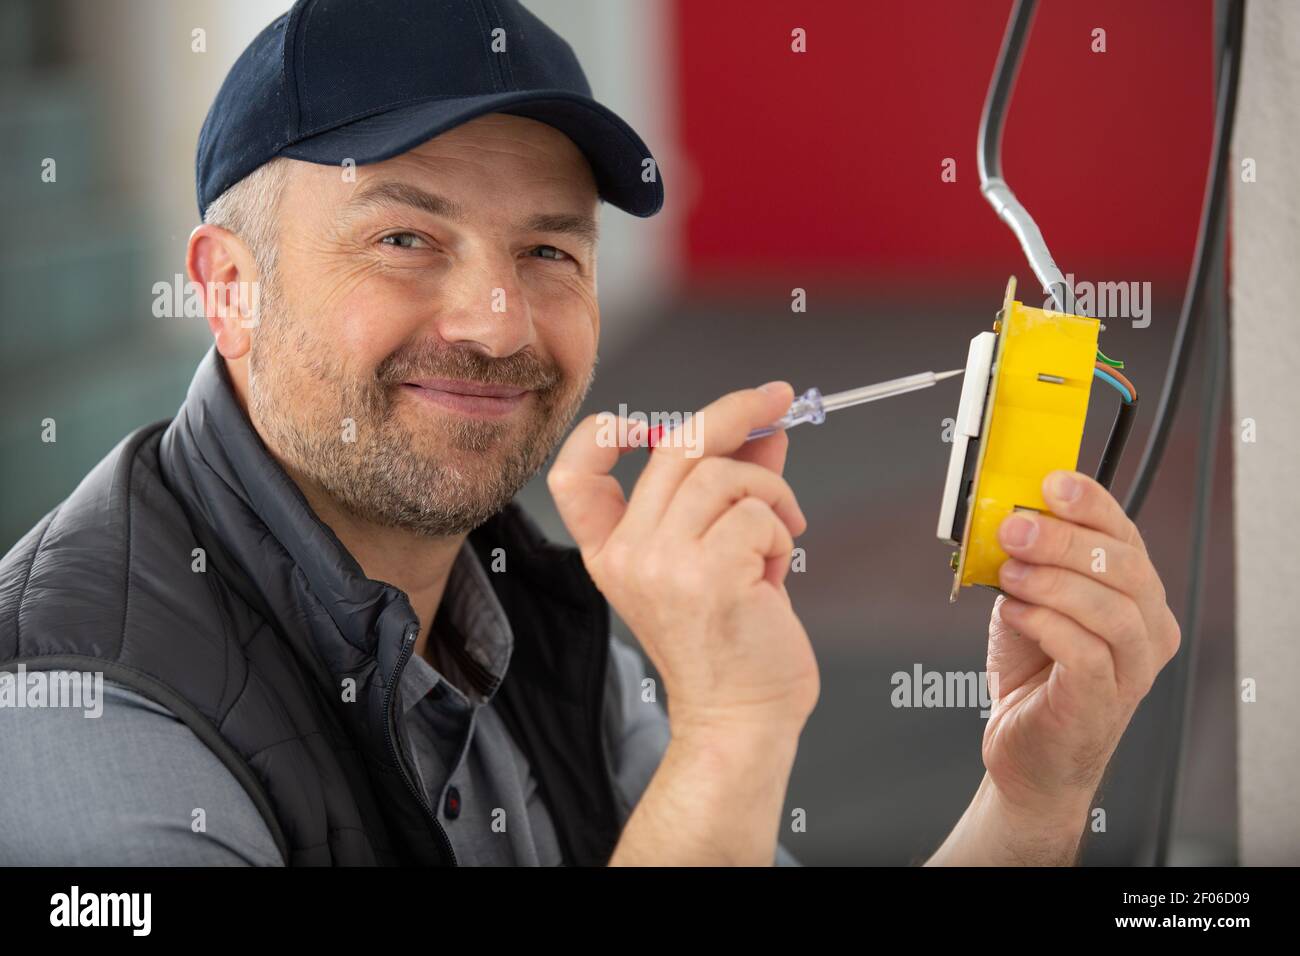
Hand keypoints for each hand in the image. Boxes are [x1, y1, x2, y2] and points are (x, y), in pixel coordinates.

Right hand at [547, 382, 819, 739]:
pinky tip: (776, 570)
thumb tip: (762, 427)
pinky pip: (757, 513)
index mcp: (613, 551)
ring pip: (724, 474)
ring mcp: (662, 564)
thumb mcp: (718, 554)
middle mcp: (628, 554)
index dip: (600, 434)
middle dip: (737, 411)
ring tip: (783, 533)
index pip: (574, 476)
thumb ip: (733, 486)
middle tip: (778, 401)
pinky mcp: (708, 574)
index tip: (642, 418)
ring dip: (771, 492)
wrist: (740, 719)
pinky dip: (782, 531)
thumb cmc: (730, 645)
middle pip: (676, 444)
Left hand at [982, 470, 1179, 820]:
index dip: (1092, 504)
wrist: (1024, 750)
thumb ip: (1028, 563)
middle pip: (1123, 568)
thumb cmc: (1034, 674)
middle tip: (1014, 528)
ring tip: (1009, 574)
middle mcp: (1146, 630)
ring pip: (1109, 609)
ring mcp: (1130, 670)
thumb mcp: (1028, 602)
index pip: (1125, 536)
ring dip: (1052, 581)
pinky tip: (1016, 613)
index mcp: (1135, 596)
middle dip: (1064, 540)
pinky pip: (1085, 652)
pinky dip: (1046, 624)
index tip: (1051, 482)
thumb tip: (1008, 517)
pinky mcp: (1101, 702)